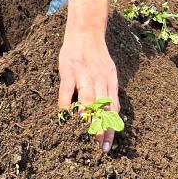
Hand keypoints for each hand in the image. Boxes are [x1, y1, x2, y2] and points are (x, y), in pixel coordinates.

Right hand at [58, 35, 119, 152]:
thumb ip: (109, 91)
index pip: (113, 109)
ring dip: (87, 117)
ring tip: (84, 135)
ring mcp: (84, 74)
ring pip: (88, 98)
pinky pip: (67, 89)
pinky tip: (64, 116)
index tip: (107, 145)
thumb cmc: (96, 57)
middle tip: (98, 146)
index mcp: (111, 82)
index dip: (110, 128)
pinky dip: (66, 103)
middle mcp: (100, 79)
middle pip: (103, 107)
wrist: (85, 32)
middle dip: (101, 128)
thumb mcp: (108, 72)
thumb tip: (111, 115)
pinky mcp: (69, 70)